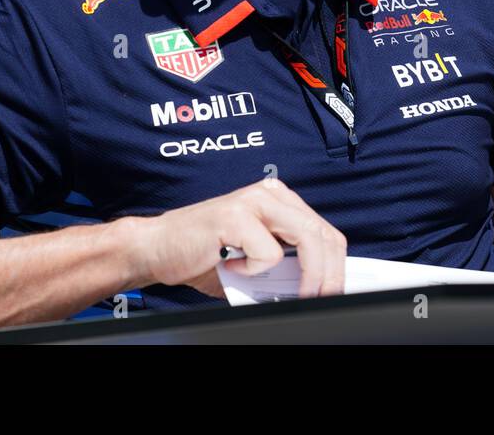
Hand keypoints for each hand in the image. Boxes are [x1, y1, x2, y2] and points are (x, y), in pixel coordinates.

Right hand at [129, 178, 346, 299]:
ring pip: (307, 238)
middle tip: (323, 299)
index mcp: (277, 200)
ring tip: (297, 293)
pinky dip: (255, 271)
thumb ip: (283, 267)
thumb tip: (315, 290)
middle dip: (330, 274)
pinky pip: (268, 253)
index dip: (336, 265)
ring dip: (309, 275)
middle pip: (322, 233)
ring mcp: (252, 201)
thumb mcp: (253, 261)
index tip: (335, 292)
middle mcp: (268, 193)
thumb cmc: (202, 255)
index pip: (323, 230)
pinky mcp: (235, 215)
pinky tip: (231, 266)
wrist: (157, 248)